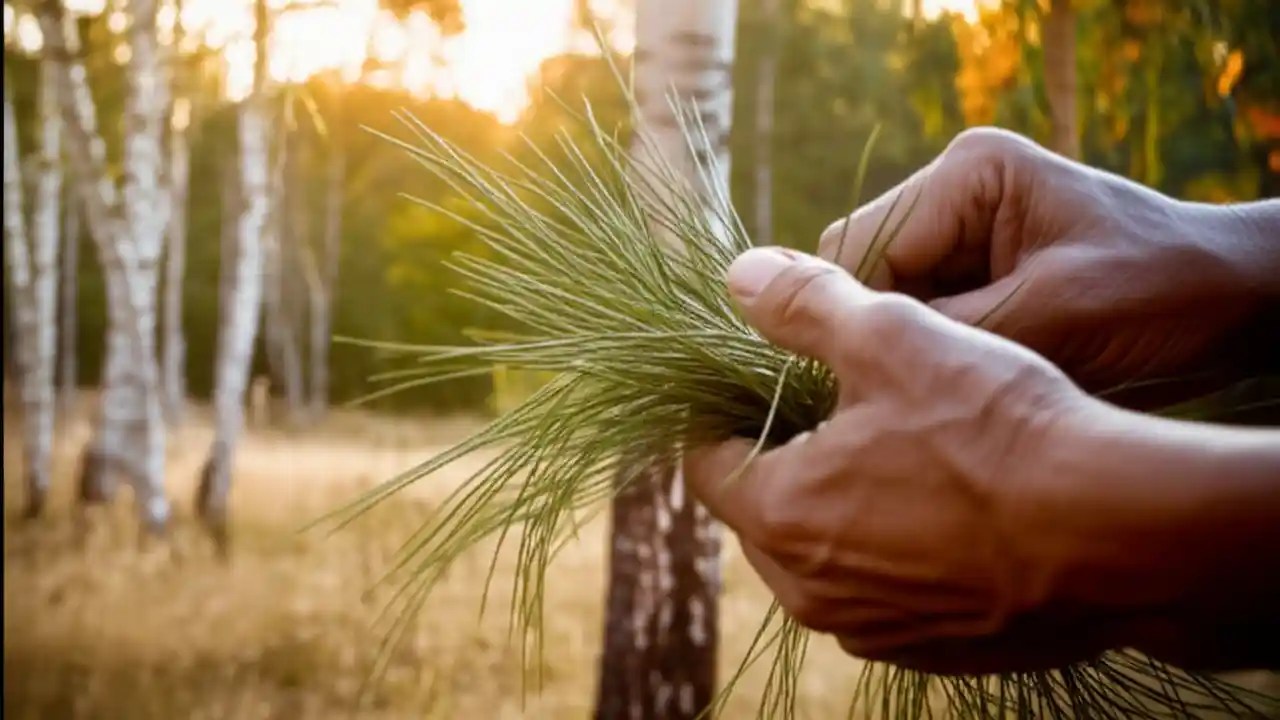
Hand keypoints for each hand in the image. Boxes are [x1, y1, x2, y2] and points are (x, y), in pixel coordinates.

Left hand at [685, 247, 1103, 674]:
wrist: (1120, 533)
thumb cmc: (997, 430)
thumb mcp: (891, 337)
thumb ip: (804, 304)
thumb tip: (740, 276)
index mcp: (780, 515)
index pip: (707, 460)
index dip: (726, 409)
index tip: (754, 377)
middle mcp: (812, 592)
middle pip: (763, 510)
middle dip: (785, 455)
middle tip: (835, 404)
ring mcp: (875, 631)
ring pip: (825, 554)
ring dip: (842, 503)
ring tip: (899, 449)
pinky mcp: (935, 651)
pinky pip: (886, 591)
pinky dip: (897, 548)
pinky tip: (949, 505)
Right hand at [819, 128, 1279, 398]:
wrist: (1237, 300)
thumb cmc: (1160, 294)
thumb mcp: (1049, 317)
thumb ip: (948, 329)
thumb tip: (857, 354)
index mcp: (967, 173)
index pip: (861, 248)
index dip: (862, 318)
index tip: (883, 382)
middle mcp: (953, 191)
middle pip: (864, 270)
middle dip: (888, 332)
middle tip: (924, 388)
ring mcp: (964, 231)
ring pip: (888, 300)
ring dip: (916, 346)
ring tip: (957, 388)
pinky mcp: (977, 271)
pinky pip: (924, 317)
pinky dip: (941, 354)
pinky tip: (971, 382)